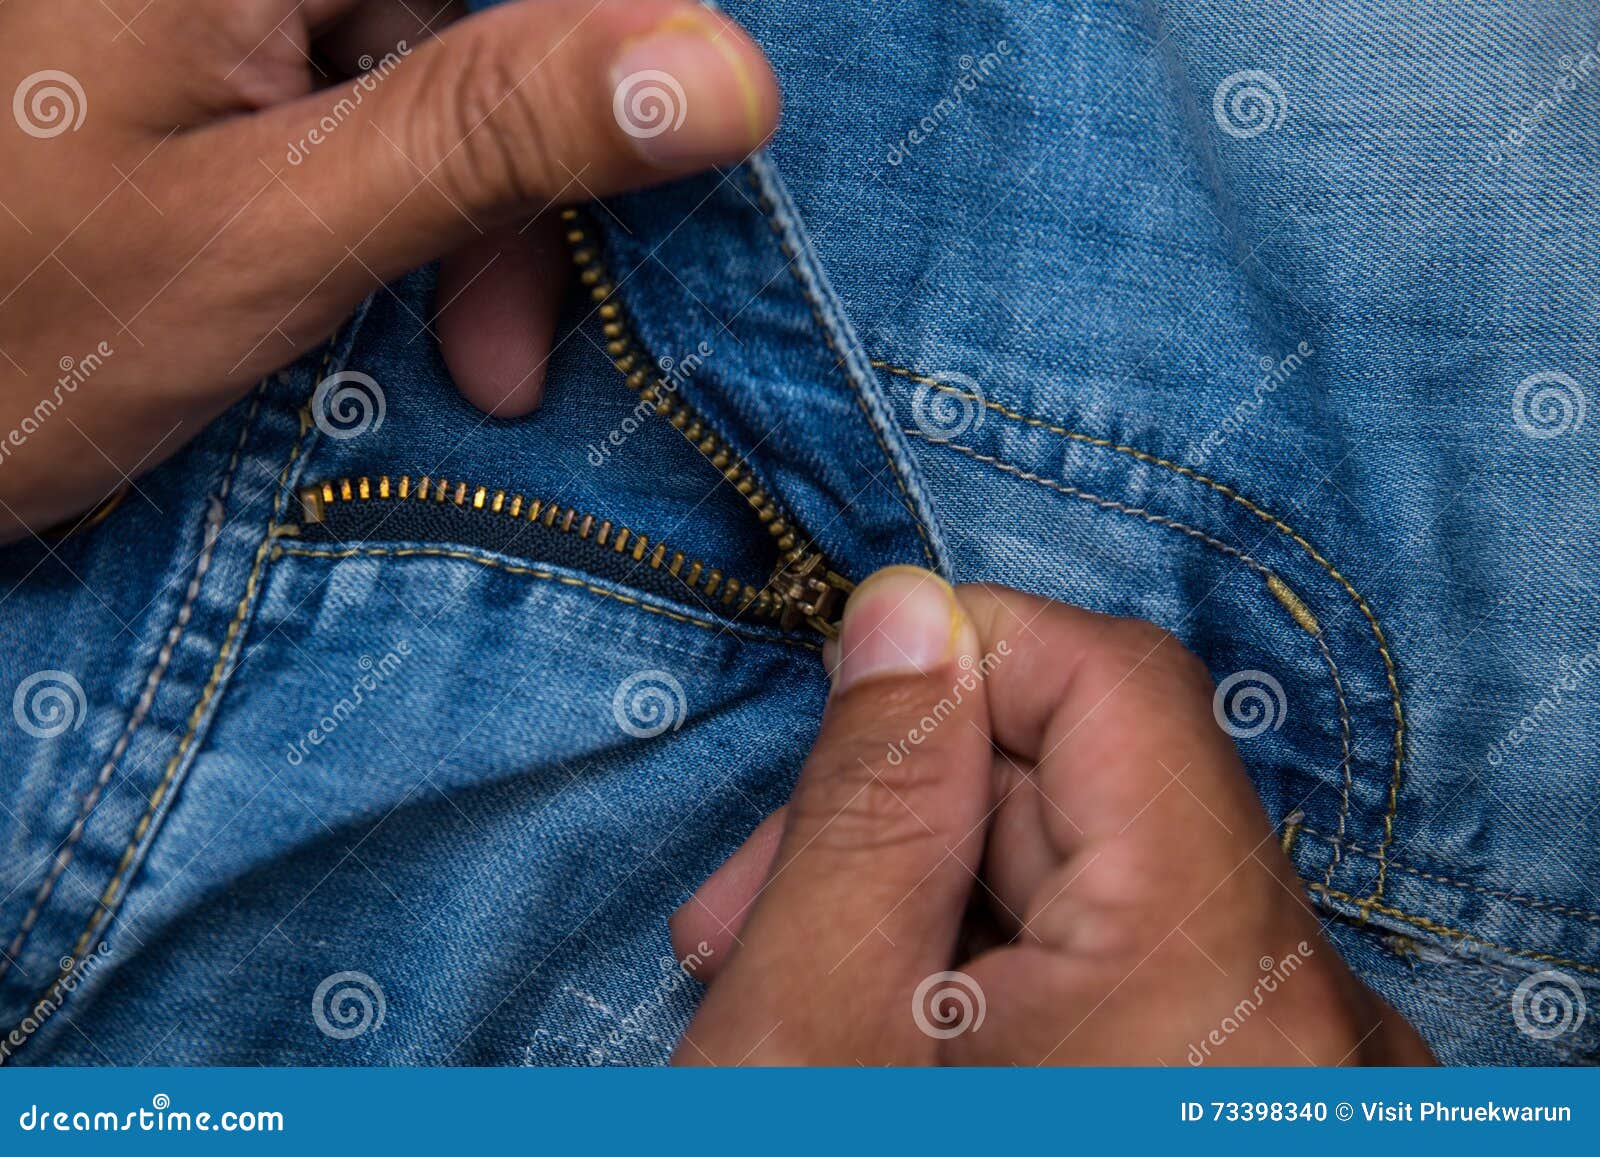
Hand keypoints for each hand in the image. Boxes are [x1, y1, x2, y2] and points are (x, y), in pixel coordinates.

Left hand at [0, 0, 777, 539]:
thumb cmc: (12, 325)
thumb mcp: (274, 233)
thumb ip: (498, 132)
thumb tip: (734, 73)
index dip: (624, 35)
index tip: (691, 153)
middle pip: (487, 1)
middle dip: (542, 155)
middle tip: (517, 340)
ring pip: (451, 45)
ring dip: (493, 202)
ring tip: (474, 357)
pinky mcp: (230, 39)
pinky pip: (390, 81)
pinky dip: (430, 193)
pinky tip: (422, 301)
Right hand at [671, 567, 1433, 1064]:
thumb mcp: (811, 1027)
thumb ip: (870, 802)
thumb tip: (909, 611)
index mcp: (1215, 989)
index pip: (1118, 684)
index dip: (960, 659)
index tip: (838, 712)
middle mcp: (1304, 1027)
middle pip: (1102, 787)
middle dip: (908, 814)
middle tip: (751, 908)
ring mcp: (1283, 1069)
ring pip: (1102, 878)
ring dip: (934, 897)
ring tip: (790, 981)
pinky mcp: (1242, 1092)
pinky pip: (1126, 967)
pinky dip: (997, 969)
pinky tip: (889, 1027)